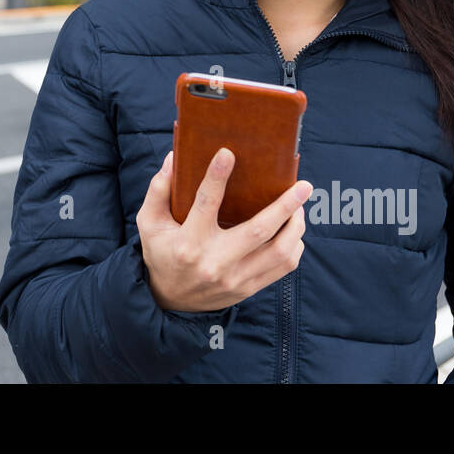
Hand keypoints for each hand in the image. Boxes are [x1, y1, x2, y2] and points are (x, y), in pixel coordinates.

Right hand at [137, 148, 311, 312]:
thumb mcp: (149, 223)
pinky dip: (294, 245)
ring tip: (299, 206)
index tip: (228, 153)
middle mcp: (215, 262)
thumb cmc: (161, 253)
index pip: (205, 205)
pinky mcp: (248, 288)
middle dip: (285, 206)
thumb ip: (158, 190)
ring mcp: (235, 279)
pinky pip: (283, 267)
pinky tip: (293, 230)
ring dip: (295, 226)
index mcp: (188, 243)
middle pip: (259, 231)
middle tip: (303, 186)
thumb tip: (173, 159)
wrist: (169, 301)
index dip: (217, 177)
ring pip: (280, 252)